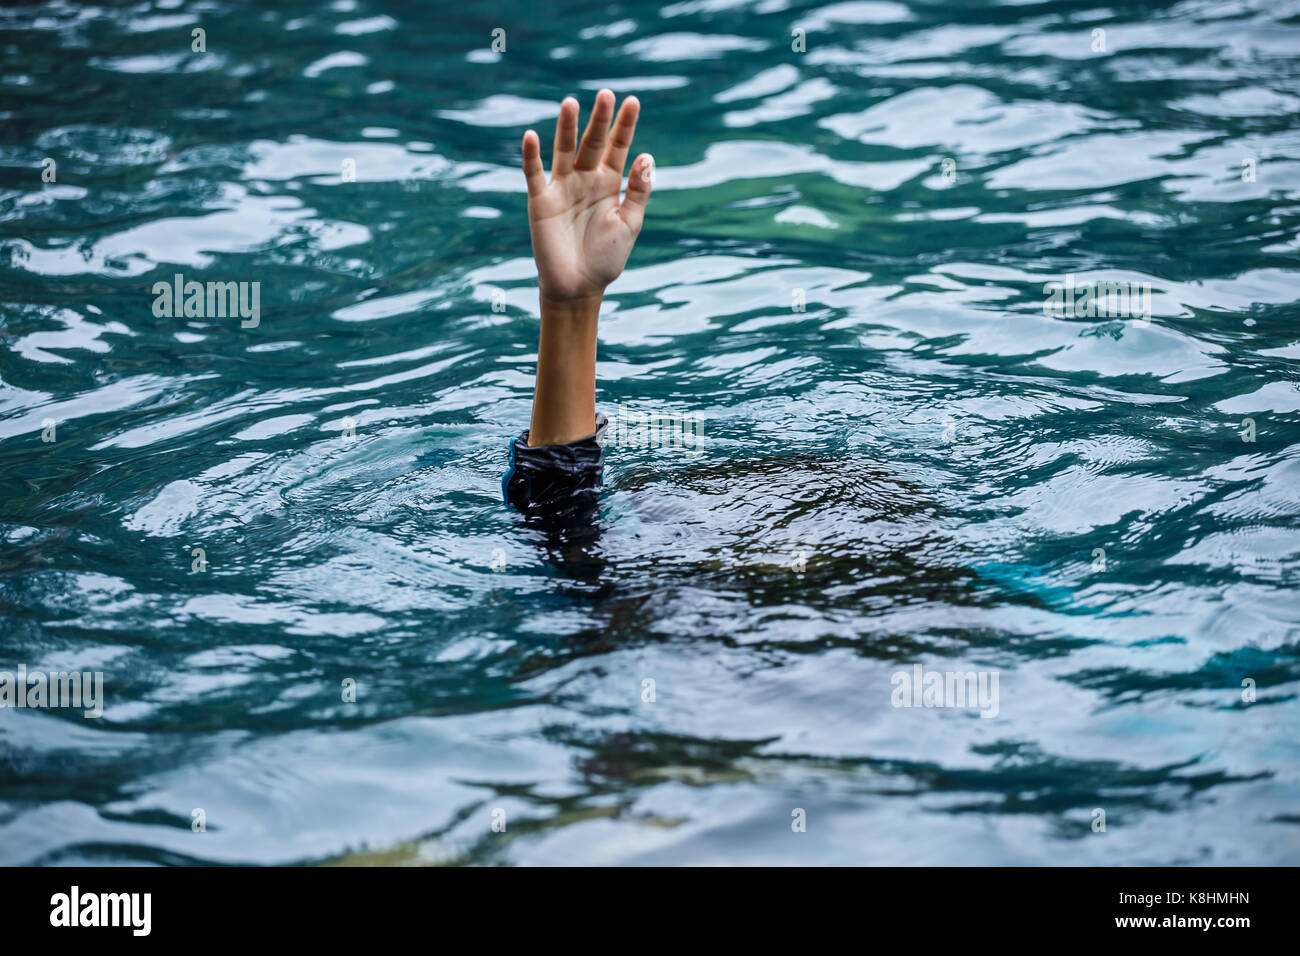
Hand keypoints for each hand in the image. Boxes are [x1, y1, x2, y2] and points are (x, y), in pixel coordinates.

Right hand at [521, 90, 652, 304]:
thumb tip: (647, 156)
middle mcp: (585, 180)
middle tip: (606, 94)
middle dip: (599, 120)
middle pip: (593, 143)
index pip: (618, 148)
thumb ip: (638, 191)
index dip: (625, 126)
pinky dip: (531, 156)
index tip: (633, 101)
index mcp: (609, 184)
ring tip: (570, 103)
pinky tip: (531, 135)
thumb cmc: (606, 258)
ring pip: (564, 151)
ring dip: (566, 128)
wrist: (579, 288)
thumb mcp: (630, 223)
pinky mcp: (541, 201)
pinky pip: (534, 174)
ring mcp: (562, 188)